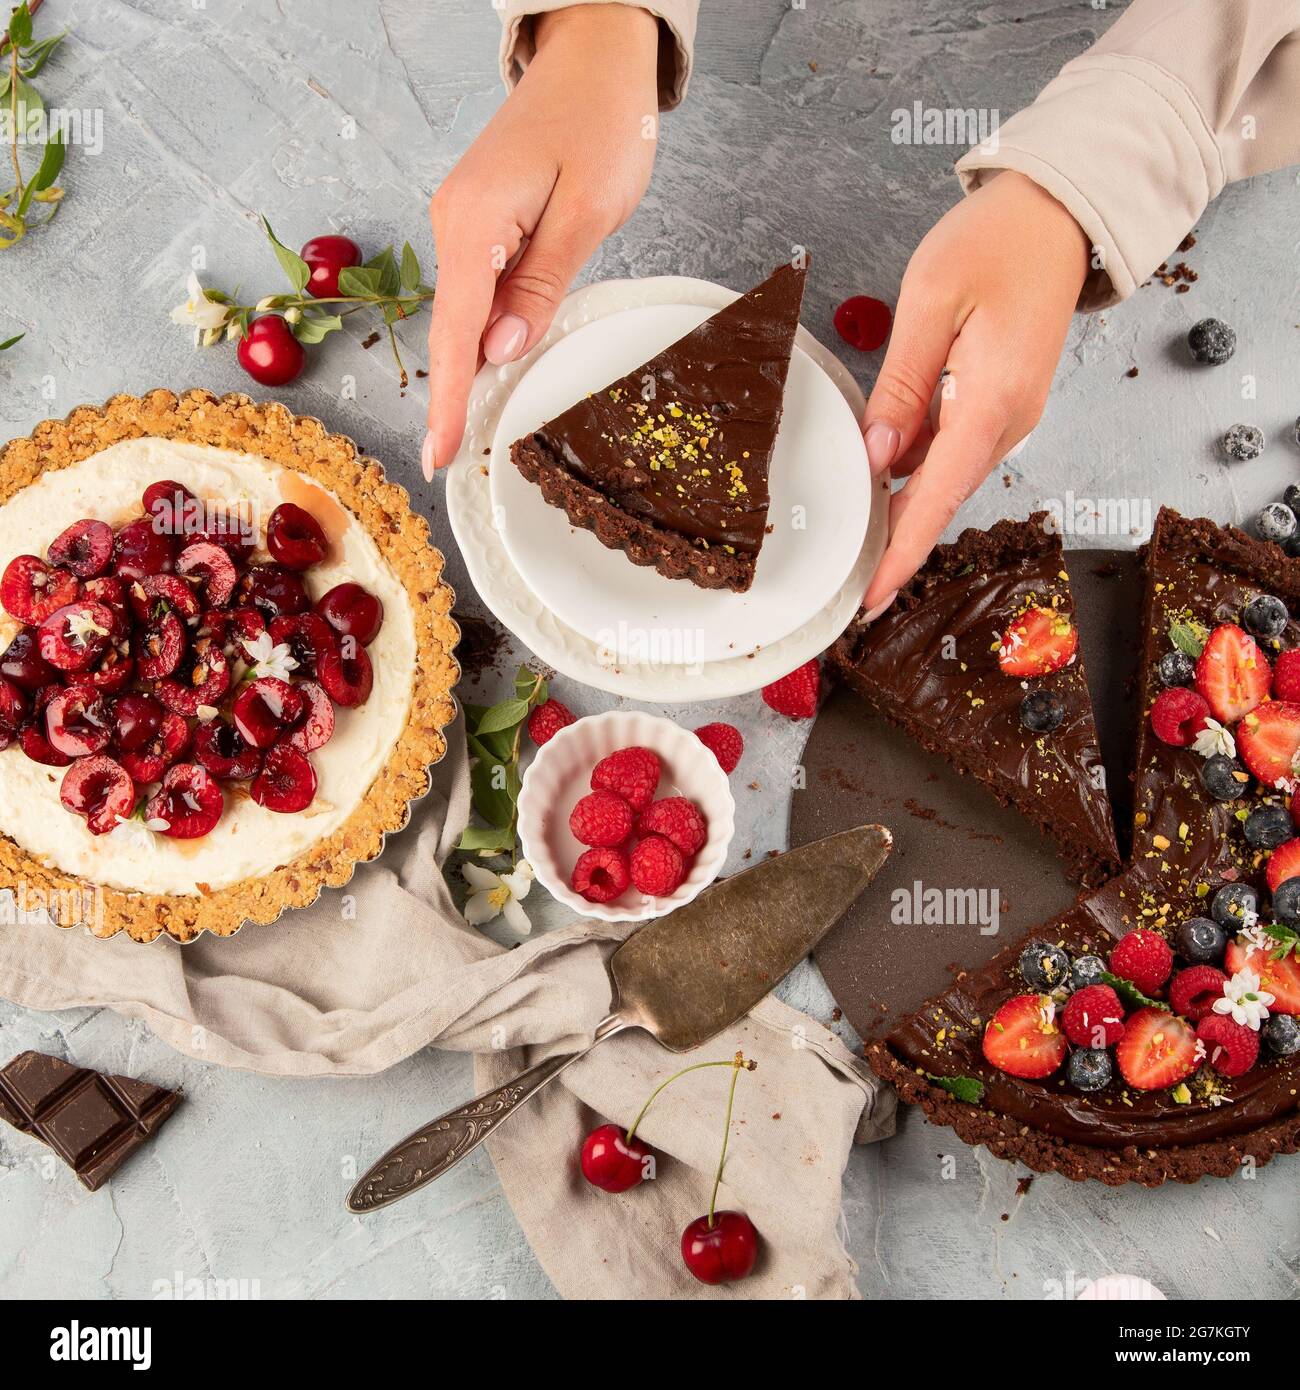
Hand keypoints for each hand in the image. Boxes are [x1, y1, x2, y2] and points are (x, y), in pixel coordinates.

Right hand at [422, 4, 660, 478]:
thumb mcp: (586, 210)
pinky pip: (476, 290)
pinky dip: (482, 333)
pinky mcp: (480, 221)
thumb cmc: (601, 121)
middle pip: (450, 327)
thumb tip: (500, 350)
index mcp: (475, 221)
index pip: (457, 330)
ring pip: (463, 312)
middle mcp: (454, 222)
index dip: (449, 398)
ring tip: (467, 432)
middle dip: (452, 395)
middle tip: (451, 461)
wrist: (593, 55)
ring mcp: (463, 221)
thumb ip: (541, 284)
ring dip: (468, 368)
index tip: (439, 454)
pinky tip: (491, 369)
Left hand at [860, 171, 1090, 616]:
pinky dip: (919, 465)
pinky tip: (884, 462)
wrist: (1057, 213)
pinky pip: (954, 448)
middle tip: (848, 571)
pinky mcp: (1004, 403)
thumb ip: (901, 386)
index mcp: (992, 401)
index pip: (936, 497)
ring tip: (856, 522)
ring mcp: (1012, 414)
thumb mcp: (930, 303)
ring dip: (904, 499)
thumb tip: (876, 455)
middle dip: (895, 536)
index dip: (901, 551)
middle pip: (941, 495)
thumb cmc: (997, 241)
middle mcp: (1009, 420)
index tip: (872, 594)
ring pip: (945, 473)